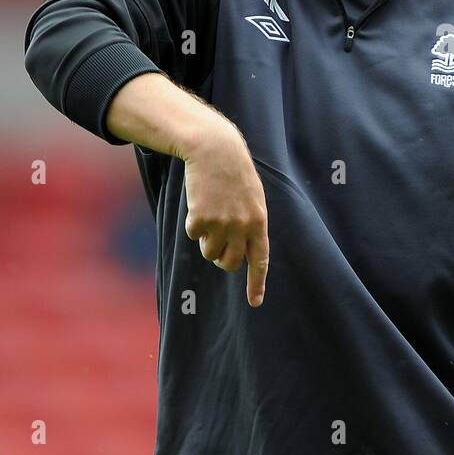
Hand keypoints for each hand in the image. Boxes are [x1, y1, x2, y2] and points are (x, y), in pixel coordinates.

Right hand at [179, 113, 269, 306]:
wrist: (215, 151)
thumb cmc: (235, 175)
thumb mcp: (252, 200)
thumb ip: (250, 226)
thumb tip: (239, 256)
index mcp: (259, 222)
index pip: (260, 260)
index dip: (257, 283)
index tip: (255, 303)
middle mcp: (242, 227)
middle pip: (230, 263)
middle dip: (223, 258)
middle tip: (219, 242)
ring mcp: (221, 224)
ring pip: (210, 252)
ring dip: (208, 239)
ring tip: (212, 213)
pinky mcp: (200, 219)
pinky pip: (193, 235)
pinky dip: (194, 223)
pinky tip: (201, 202)